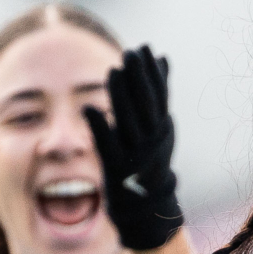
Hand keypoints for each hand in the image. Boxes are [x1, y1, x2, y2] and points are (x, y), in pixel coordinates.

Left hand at [86, 45, 183, 251]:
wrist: (146, 204)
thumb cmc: (147, 156)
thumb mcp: (157, 123)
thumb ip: (159, 91)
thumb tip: (163, 57)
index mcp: (161, 127)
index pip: (160, 96)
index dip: (153, 73)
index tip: (145, 49)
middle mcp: (152, 140)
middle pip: (147, 106)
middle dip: (140, 79)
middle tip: (131, 54)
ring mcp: (135, 155)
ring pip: (129, 122)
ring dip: (122, 98)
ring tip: (114, 72)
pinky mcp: (116, 168)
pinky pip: (107, 145)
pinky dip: (99, 127)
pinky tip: (89, 108)